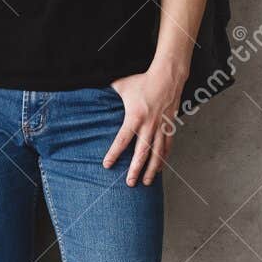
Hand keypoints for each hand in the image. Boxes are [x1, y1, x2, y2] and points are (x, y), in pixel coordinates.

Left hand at [104, 65, 185, 185]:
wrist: (168, 77)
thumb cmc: (141, 81)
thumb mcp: (120, 86)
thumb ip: (106, 93)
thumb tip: (91, 94)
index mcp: (134, 117)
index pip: (122, 140)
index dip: (114, 154)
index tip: (107, 165)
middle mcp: (149, 125)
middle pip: (142, 152)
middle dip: (135, 169)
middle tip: (129, 183)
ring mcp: (161, 127)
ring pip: (157, 153)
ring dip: (151, 169)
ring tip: (145, 182)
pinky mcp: (170, 126)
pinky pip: (167, 146)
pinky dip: (163, 159)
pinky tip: (159, 169)